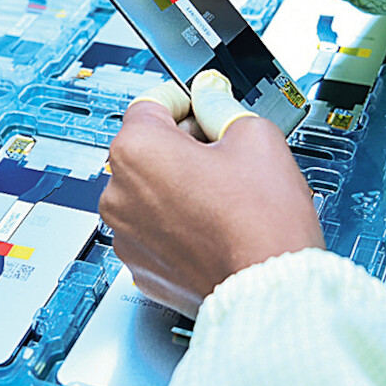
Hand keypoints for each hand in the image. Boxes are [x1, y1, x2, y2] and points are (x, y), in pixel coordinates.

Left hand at [100, 72, 324, 316]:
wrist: (267, 289)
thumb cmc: (261, 223)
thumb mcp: (253, 136)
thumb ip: (221, 106)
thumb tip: (210, 96)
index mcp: (137, 150)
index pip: (153, 102)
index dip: (186, 99)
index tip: (204, 104)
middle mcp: (118, 192)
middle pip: (148, 147)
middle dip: (184, 144)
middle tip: (225, 152)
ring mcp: (125, 233)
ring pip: (149, 189)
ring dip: (178, 184)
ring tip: (223, 193)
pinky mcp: (140, 264)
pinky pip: (153, 227)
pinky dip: (176, 220)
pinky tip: (213, 222)